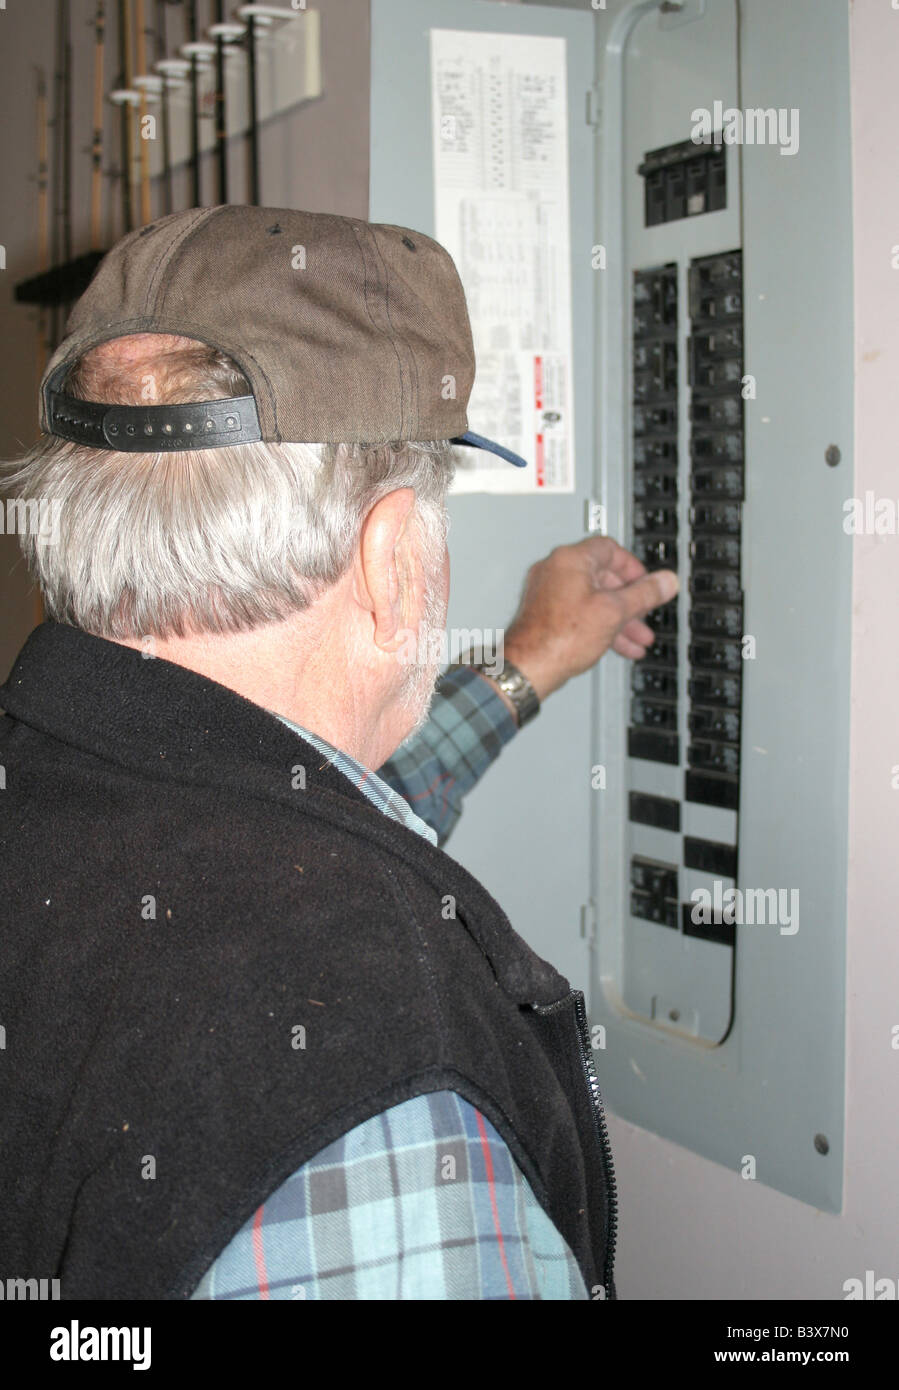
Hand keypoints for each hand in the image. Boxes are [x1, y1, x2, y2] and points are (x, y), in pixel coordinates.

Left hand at [500, 536, 677, 701]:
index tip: (647, 582)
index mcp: (570, 559)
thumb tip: (666, 582)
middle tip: (644, 613)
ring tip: (637, 637)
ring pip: (592, 598)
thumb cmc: (560, 638)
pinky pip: (579, 612)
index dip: (633, 566)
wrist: (529, 667)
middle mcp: (555, 570)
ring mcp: (547, 592)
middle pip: (602, 576)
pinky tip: (615, 644)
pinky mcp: (544, 613)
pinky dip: (598, 624)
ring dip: (617, 617)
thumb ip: (645, 594)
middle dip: (629, 600)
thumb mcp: (615, 612)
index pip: (610, 548)